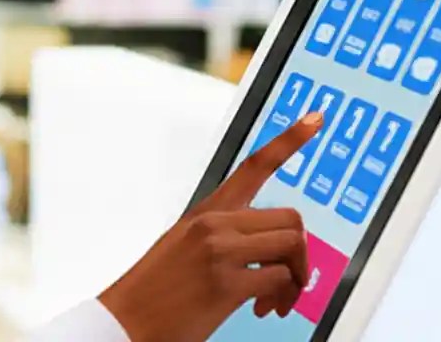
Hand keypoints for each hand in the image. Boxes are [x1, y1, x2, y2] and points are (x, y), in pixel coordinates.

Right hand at [98, 112, 322, 341]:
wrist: (124, 323)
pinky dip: (283, 298)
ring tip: (280, 299)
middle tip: (293, 277)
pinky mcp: (225, 284)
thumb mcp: (184, 246)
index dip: (289, 140)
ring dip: (297, 277)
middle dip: (301, 252)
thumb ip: (224, 236)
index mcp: (206, 212)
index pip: (254, 165)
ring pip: (291, 245)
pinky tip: (265, 309)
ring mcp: (219, 251)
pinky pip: (280, 280)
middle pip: (290, 218)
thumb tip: (268, 247)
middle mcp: (214, 224)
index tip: (316, 118)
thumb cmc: (156, 290)